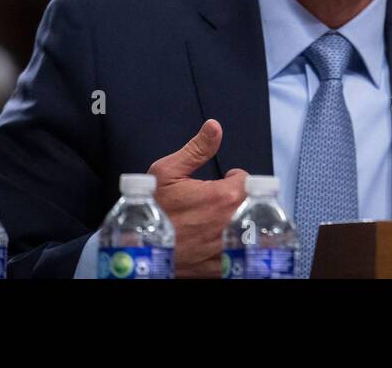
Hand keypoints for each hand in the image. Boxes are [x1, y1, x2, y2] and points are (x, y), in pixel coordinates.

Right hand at [147, 119, 246, 277]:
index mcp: (225, 197)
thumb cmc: (152, 212)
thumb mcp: (166, 173)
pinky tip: (213, 242)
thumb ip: (196, 149)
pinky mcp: (226, 266)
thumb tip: (214, 127)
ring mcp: (232, 247)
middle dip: (237, 200)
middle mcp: (235, 223)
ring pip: (248, 228)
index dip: (232, 181)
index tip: (219, 185)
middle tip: (215, 204)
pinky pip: (240, 251)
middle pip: (252, 204)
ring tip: (214, 223)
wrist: (140, 251)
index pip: (247, 181)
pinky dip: (232, 246)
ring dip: (238, 223)